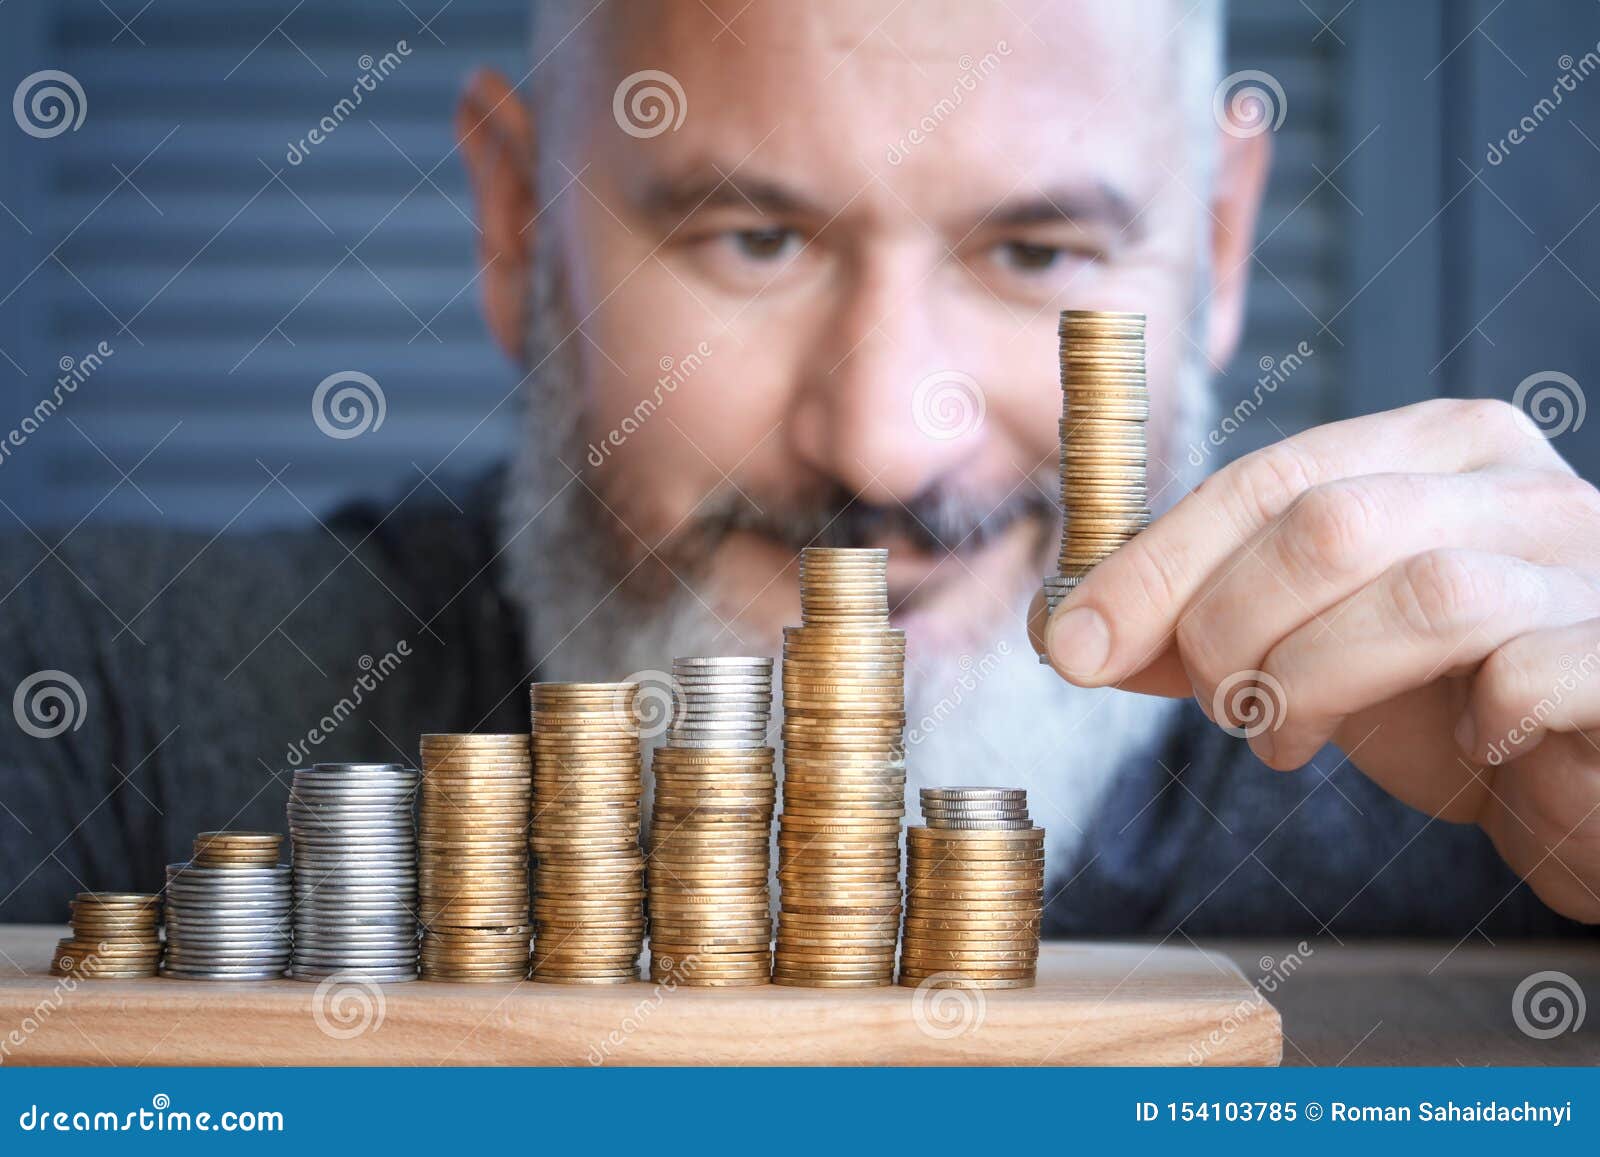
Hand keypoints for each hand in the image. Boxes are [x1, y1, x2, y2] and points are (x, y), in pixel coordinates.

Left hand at [1036, 398, 1599, 921]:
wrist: (1596, 785)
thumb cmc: (1455, 707)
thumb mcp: (1311, 655)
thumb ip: (1203, 631)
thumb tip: (1070, 632)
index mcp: (1435, 452)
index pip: (1266, 480)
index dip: (1154, 564)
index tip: (1071, 643)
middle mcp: (1520, 485)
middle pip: (1325, 525)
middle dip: (1226, 626)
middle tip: (1216, 702)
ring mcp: (1591, 562)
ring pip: (1420, 593)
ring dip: (1312, 681)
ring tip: (1286, 736)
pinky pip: (1526, 672)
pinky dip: (1466, 723)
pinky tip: (1462, 746)